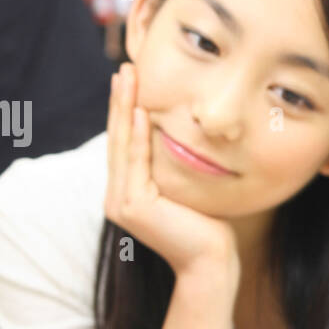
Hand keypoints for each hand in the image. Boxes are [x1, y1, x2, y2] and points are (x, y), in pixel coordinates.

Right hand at [106, 62, 240, 289]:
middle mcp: (117, 197)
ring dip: (123, 108)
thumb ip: (171, 165)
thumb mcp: (185, 186)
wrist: (211, 262)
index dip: (125, 108)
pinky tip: (138, 110)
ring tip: (127, 77)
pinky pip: (135, 162)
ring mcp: (121, 203)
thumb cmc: (207, 226)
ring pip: (122, 145)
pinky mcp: (133, 206)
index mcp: (127, 192)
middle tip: (125, 66)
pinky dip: (136, 135)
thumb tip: (179, 133)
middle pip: (118, 138)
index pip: (124, 142)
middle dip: (120, 100)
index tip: (131, 78)